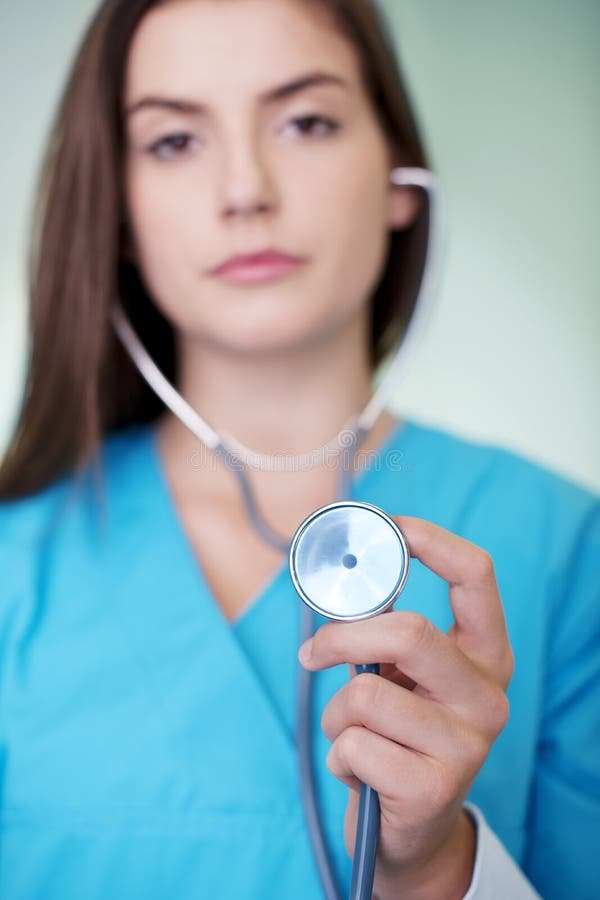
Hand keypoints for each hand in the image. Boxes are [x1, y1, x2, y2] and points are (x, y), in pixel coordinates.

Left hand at [298, 515, 513, 899]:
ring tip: (353, 735)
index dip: (427, 539)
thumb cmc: (397, 732)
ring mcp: (468, 744)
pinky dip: (339, 756)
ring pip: (367, 695)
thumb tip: (333, 575)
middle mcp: (489, 694)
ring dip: (337, 715)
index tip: (384, 527)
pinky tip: (361, 772)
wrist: (411, 829)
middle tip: (312, 652)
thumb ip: (380, 629)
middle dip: (343, 637)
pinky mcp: (435, 789)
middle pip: (409, 631)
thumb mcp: (399, 674)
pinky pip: (355, 746)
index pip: (475, 573)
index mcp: (486, 652)